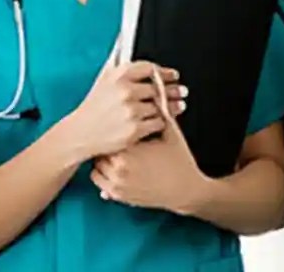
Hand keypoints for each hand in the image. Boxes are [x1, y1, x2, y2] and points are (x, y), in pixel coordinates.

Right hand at [66, 61, 186, 159]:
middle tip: (182, 93)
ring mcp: (130, 111)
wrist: (81, 133)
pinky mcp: (135, 129)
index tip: (173, 76)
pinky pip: (158, 123)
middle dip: (173, 91)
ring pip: (160, 107)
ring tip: (172, 109)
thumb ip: (123, 70)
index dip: (165, 73)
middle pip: (159, 88)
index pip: (151, 68)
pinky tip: (157, 122)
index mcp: (118, 76)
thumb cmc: (92, 109)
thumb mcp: (103, 81)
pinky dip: (159, 123)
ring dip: (167, 109)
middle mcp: (125, 91)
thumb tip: (138, 56)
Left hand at [90, 72, 204, 213]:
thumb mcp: (171, 133)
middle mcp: (121, 167)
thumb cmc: (180, 161)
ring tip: (111, 149)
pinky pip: (98, 180)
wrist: (186, 191)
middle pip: (101, 146)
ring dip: (101, 157)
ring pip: (96, 163)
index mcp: (131, 147)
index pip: (111, 128)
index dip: (114, 123)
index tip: (116, 120)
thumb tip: (157, 88)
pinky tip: (111, 166)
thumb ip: (162, 110)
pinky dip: (100, 173)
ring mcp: (117, 183)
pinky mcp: (118, 195)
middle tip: (111, 134)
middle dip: (107, 139)